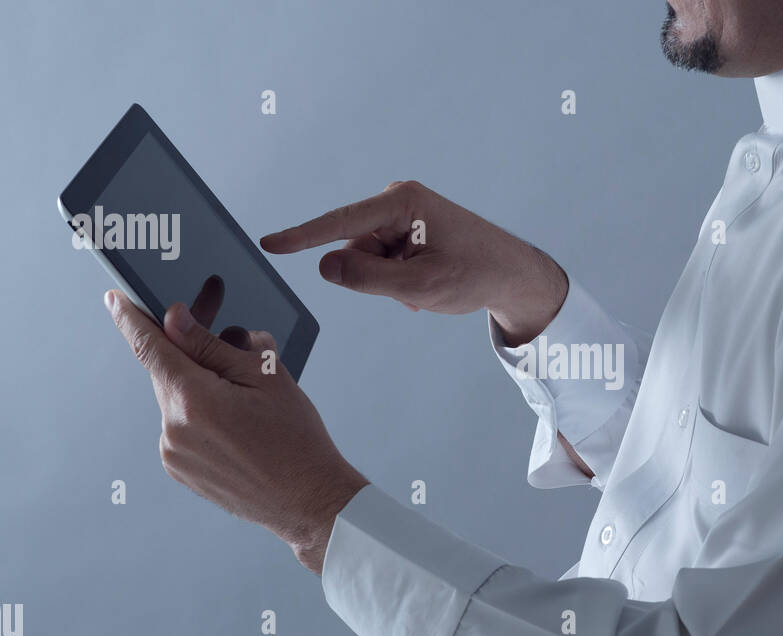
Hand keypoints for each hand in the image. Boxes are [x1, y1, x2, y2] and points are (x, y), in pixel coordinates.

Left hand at [105, 286, 366, 573]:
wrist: (309, 502)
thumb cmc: (297, 441)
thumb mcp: (266, 378)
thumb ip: (212, 345)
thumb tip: (174, 320)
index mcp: (195, 399)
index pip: (149, 346)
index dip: (130, 317)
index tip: (115, 298)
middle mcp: (174, 429)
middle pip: (168, 372)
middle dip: (191, 353)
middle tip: (225, 340)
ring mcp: (173, 453)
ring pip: (177, 399)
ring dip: (200, 386)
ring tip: (246, 399)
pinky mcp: (179, 470)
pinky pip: (181, 427)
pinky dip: (201, 415)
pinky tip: (237, 424)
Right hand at [260, 180, 567, 345]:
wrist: (514, 275)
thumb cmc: (477, 275)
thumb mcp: (420, 286)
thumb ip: (368, 278)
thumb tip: (324, 265)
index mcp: (403, 203)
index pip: (340, 223)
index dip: (301, 236)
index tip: (269, 243)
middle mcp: (399, 201)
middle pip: (356, 248)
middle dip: (377, 276)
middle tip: (417, 287)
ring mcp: (402, 214)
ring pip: (368, 258)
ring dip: (391, 281)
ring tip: (427, 285)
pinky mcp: (406, 228)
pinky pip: (383, 260)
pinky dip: (399, 279)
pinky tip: (428, 282)